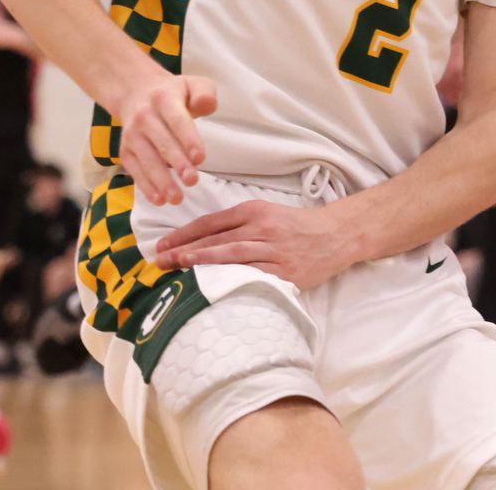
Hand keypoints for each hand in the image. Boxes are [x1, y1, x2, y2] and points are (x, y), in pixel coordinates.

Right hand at [115, 72, 215, 206]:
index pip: (177, 120)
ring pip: (147, 159)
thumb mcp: (194, 84)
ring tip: (177, 197)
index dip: (188, 139)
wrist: (136, 92)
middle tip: (192, 181)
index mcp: (164, 98)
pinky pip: (134, 169)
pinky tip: (159, 199)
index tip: (200, 158)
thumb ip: (205, 93)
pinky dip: (145, 186)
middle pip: (162, 142)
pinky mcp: (125, 150)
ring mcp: (132, 134)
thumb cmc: (173, 92)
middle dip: (177, 163)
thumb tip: (206, 105)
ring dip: (161, 180)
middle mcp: (144, 116)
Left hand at [153, 198, 359, 289]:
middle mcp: (261, 228)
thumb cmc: (298, 226)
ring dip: (202, 261)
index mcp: (256, 210)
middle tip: (160, 260)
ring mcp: (272, 251)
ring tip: (178, 266)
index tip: (163, 244)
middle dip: (185, 249)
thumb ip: (240, 226)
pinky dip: (230, 280)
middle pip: (216, 239)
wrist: (336, 236)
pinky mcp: (282, 273)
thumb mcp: (269, 215)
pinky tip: (213, 285)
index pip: (212, 222)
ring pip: (231, 254)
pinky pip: (251, 275)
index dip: (185, 233)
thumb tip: (201, 242)